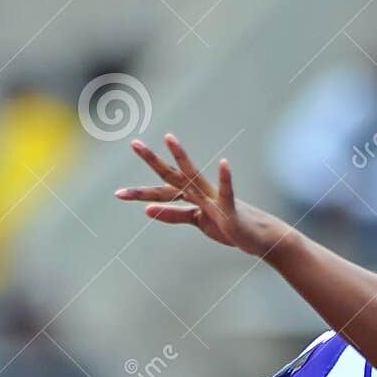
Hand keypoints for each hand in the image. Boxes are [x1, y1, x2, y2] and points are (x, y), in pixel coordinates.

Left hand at [115, 134, 285, 256]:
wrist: (258, 236)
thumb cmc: (228, 227)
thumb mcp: (197, 222)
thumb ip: (174, 215)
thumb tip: (147, 210)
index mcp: (191, 197)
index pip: (162, 190)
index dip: (140, 191)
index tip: (119, 192)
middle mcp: (200, 192)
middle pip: (171, 176)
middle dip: (153, 161)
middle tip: (134, 143)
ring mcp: (213, 198)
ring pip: (193, 178)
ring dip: (182, 159)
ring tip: (171, 140)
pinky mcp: (229, 209)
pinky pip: (227, 192)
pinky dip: (226, 179)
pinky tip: (225, 164)